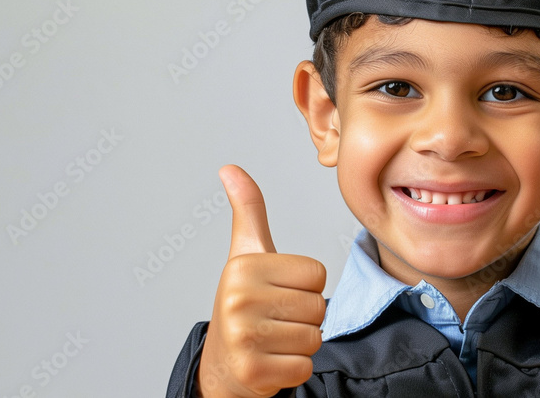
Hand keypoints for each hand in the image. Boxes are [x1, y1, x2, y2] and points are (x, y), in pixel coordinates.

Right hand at [196, 165, 325, 397]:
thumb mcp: (247, 254)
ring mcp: (243, 337)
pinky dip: (293, 368)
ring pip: (314, 338)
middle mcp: (239, 299)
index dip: (306, 287)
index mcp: (244, 266)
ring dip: (300, 344)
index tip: (278, 293)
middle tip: (275, 320)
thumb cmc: (244, 304)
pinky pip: (304, 367)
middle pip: (318, 307)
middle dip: (304, 317)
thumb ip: (248, 211)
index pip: (317, 275)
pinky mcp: (252, 372)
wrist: (222, 365)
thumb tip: (230, 168)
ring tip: (273, 340)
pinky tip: (271, 362)